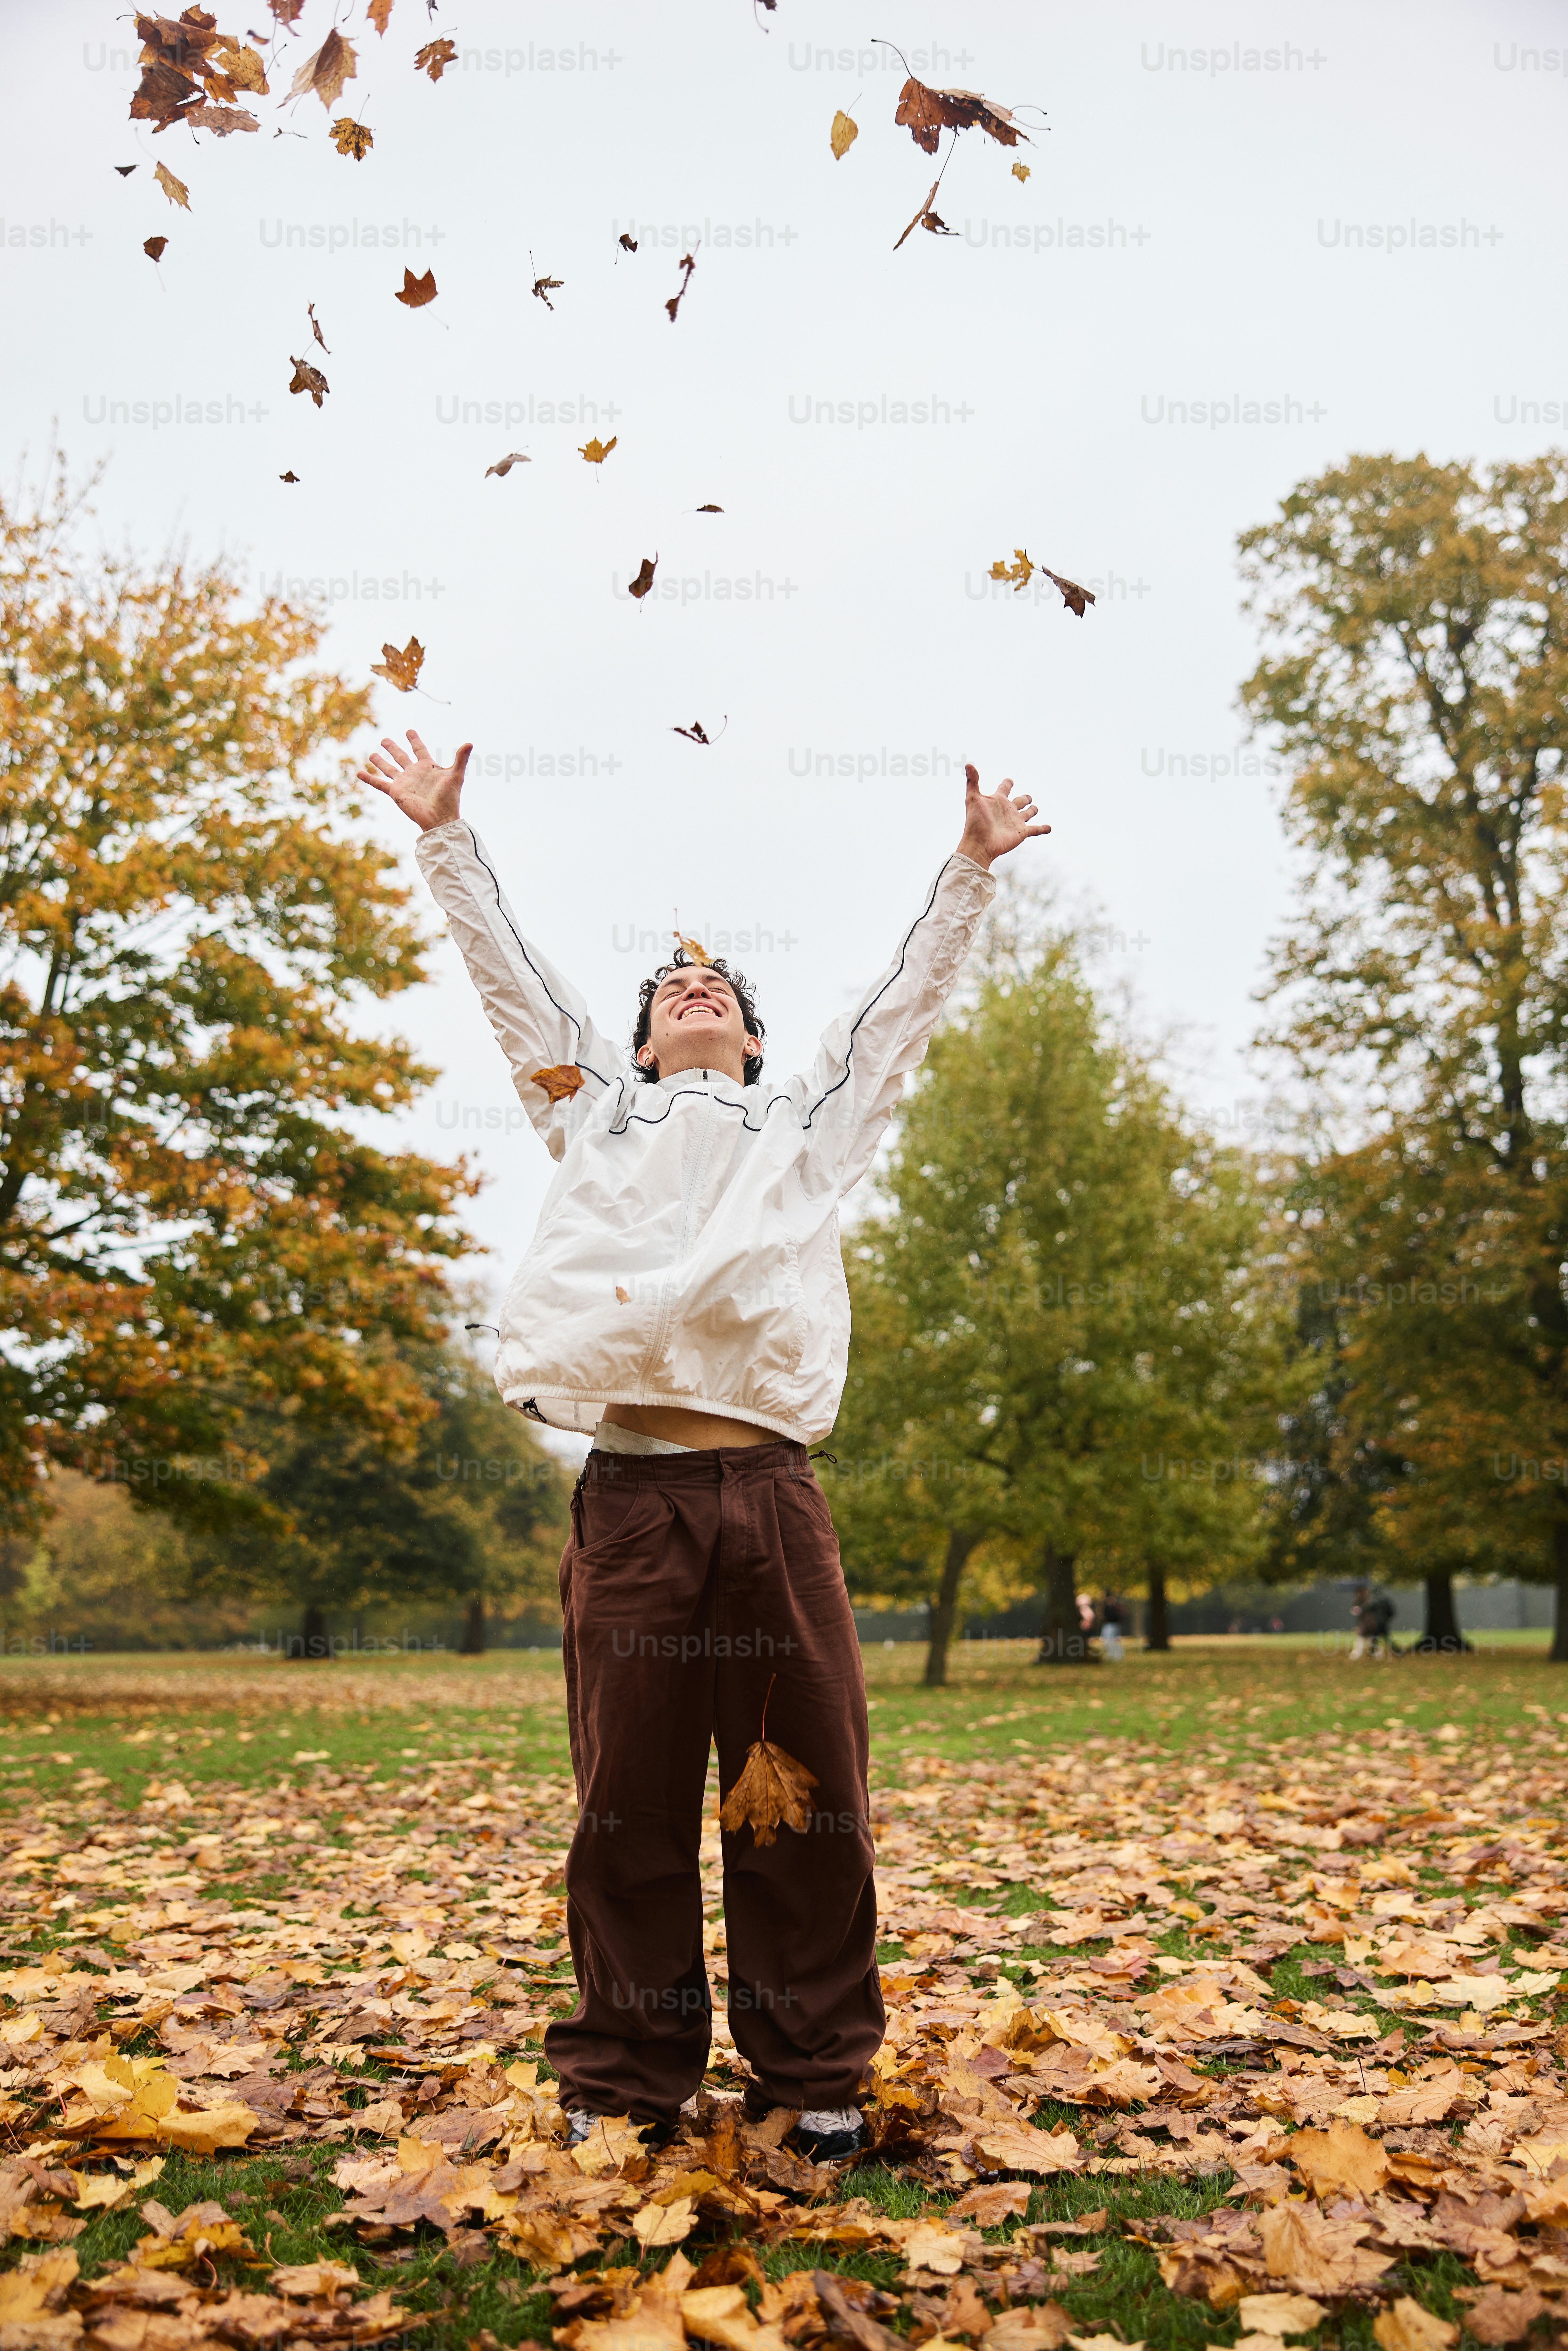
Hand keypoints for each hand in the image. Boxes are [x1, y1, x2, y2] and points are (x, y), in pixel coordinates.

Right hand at [356, 729, 471, 832]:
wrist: (440, 818)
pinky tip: (358, 773)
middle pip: (401, 757)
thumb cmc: (449, 798)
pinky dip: (369, 778)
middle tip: (385, 740)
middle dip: (393, 748)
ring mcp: (404, 782)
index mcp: (427, 767)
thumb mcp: (456, 775)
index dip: (414, 740)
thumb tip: (470, 742)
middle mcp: (414, 773)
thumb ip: (461, 758)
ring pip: (389, 768)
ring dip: (380, 761)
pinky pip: (379, 783)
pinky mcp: (396, 792)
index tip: (409, 731)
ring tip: (372, 754)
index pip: (419, 750)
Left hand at [956, 763, 1050, 868]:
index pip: (1004, 788)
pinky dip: (1043, 828)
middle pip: (1019, 801)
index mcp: (997, 800)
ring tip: (1034, 808)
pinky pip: (1036, 829)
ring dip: (1032, 810)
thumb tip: (968, 764)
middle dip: (1024, 798)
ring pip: (1028, 813)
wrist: (979, 843)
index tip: (1009, 781)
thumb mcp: (973, 799)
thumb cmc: (974, 822)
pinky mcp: (1021, 832)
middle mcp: (1007, 810)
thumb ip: (972, 781)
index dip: (1007, 783)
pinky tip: (1049, 827)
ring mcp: (1015, 821)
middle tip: (1027, 797)